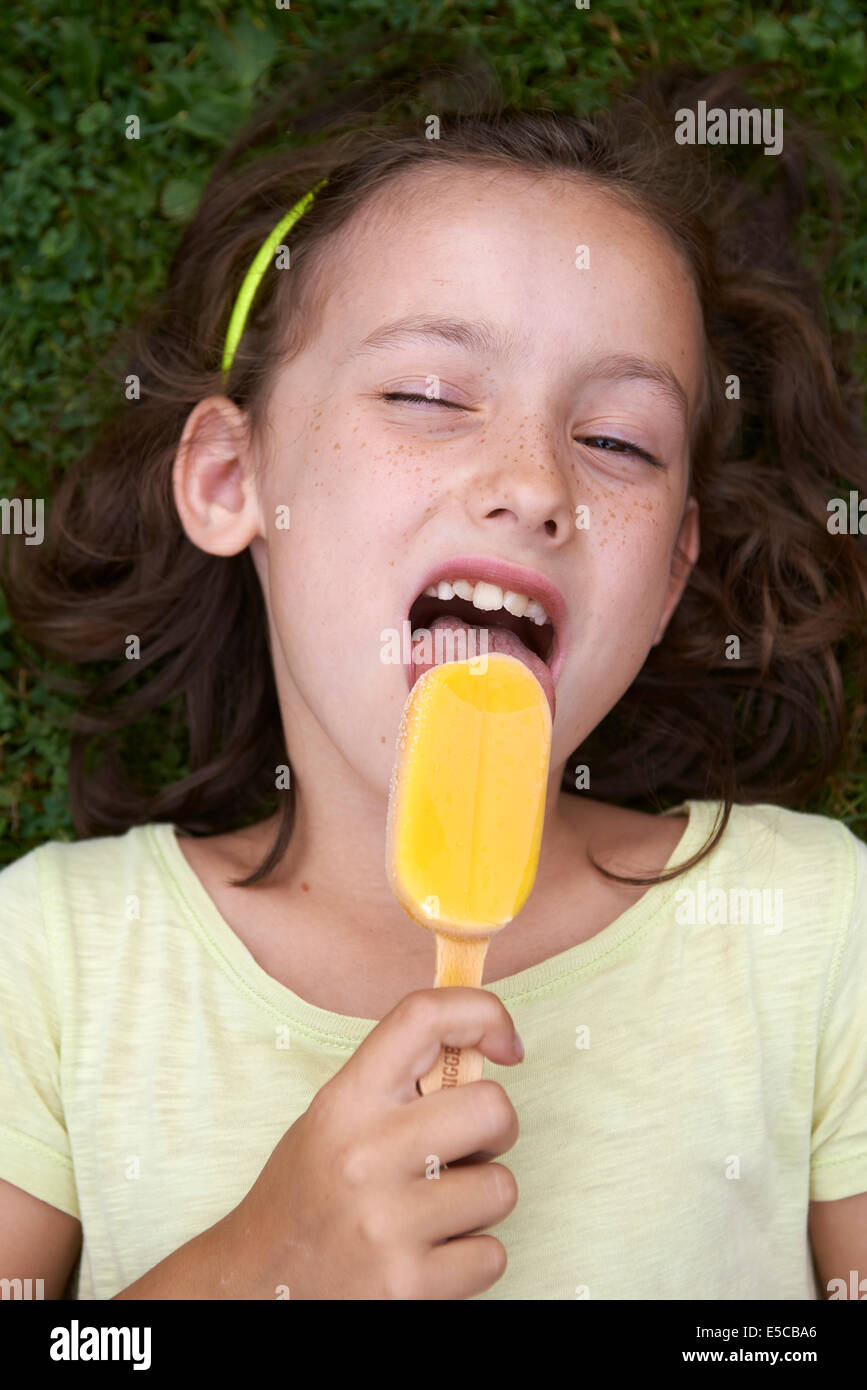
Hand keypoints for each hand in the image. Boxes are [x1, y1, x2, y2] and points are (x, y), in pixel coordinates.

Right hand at [226, 987, 522, 1298]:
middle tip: (468, 1148)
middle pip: (492, 1108)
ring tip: (436, 1209)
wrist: (257, 1283)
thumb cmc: (307, 1191)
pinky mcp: (407, 1286)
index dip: (482, 1013)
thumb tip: (485, 1051)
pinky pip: (492, 1255)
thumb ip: (397, 1084)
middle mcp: (365, 1155)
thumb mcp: (333, 1118)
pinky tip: (430, 1254)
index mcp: (346, 1100)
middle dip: (497, 1128)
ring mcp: (386, 1224)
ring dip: (481, 1200)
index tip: (505, 1044)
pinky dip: (472, 1258)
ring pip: (501, 1188)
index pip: (424, 1018)